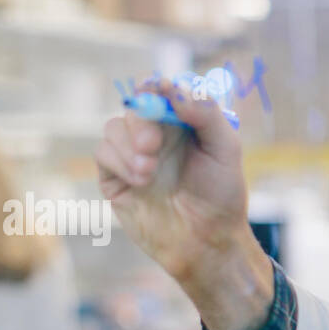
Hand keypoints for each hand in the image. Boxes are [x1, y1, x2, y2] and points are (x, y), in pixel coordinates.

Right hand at [94, 79, 272, 329]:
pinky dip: (119, 162)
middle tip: (153, 146)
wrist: (206, 244)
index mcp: (183, 123)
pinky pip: (103, 153)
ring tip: (149, 174)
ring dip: (128, 146)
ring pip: (113, 127)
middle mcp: (157, 135)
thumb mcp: (225, 150)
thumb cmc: (222, 198)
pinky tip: (140, 181)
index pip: (161, 91)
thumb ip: (205, 113)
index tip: (154, 89)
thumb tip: (172, 88)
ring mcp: (134, 156)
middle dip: (140, 122)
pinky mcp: (116, 178)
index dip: (154, 86)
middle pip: (133, 106)